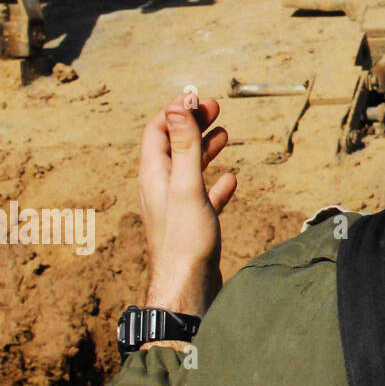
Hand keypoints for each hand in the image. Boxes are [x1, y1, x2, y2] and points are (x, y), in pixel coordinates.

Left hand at [138, 92, 234, 316]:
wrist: (187, 288)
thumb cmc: (185, 239)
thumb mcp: (185, 185)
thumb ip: (184, 145)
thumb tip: (179, 105)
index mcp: (154, 175)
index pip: (158, 131)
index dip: (176, 111)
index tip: (199, 97)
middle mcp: (160, 188)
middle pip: (174, 146)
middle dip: (193, 125)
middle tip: (216, 109)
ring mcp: (176, 206)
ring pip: (188, 168)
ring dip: (205, 149)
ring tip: (226, 135)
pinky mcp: (192, 224)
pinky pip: (202, 195)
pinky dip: (216, 182)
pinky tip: (231, 180)